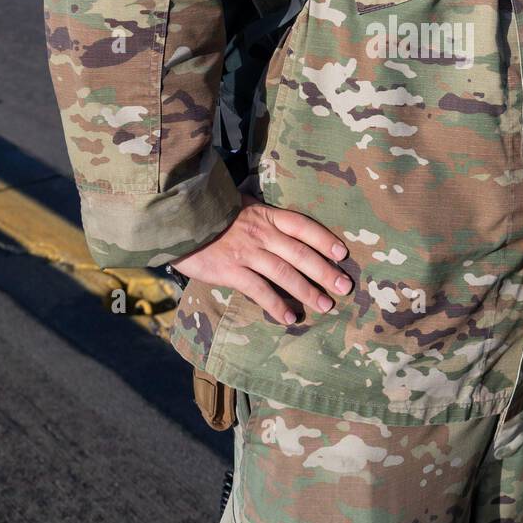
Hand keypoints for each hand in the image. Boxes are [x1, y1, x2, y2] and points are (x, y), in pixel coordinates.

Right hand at [170, 194, 352, 325]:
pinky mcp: (231, 270)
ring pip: (285, 273)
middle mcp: (261, 233)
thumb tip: (279, 223)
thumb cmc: (209, 212)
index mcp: (265, 215)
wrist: (176, 218)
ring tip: (326, 305)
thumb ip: (260, 215)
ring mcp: (247, 252)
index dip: (324, 239)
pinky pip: (259, 290)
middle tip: (345, 287)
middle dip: (325, 271)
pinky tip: (289, 318)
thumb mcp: (239, 204)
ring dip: (307, 291)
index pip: (302, 226)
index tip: (342, 253)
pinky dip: (276, 305)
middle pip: (300, 253)